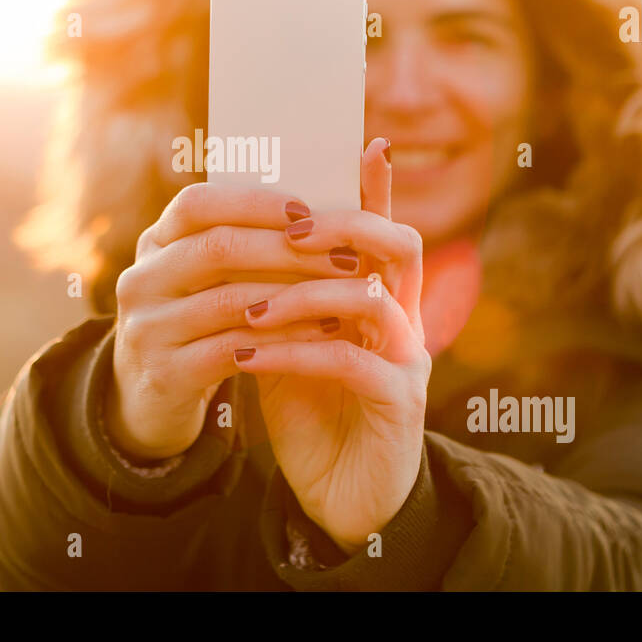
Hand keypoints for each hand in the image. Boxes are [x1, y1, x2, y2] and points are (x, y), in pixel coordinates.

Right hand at [107, 183, 353, 459]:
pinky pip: (233, 349)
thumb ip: (240, 243)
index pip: (195, 204)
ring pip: (229, 301)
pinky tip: (321, 335)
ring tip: (341, 295)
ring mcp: (147, 328)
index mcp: (153, 244)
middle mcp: (141, 280)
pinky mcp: (165, 373)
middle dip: (287, 250)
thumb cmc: (198, 323)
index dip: (252, 203)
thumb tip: (314, 208)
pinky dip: (283, 339)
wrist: (151, 398)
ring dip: (294, 297)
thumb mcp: (202, 279)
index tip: (306, 212)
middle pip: (217, 247)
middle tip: (343, 257)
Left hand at [233, 137, 430, 553]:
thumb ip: (279, 295)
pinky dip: (295, 351)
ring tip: (248, 305)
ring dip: (304, 294)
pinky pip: (349, 361)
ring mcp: (406, 362)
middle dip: (343, 227)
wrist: (341, 499)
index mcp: (379, 302)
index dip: (379, 187)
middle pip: (400, 247)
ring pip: (371, 300)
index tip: (363, 141)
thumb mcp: (290, 344)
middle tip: (289, 230)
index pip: (386, 231)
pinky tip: (248, 355)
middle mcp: (402, 322)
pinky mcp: (396, 405)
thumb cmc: (314, 414)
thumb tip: (235, 242)